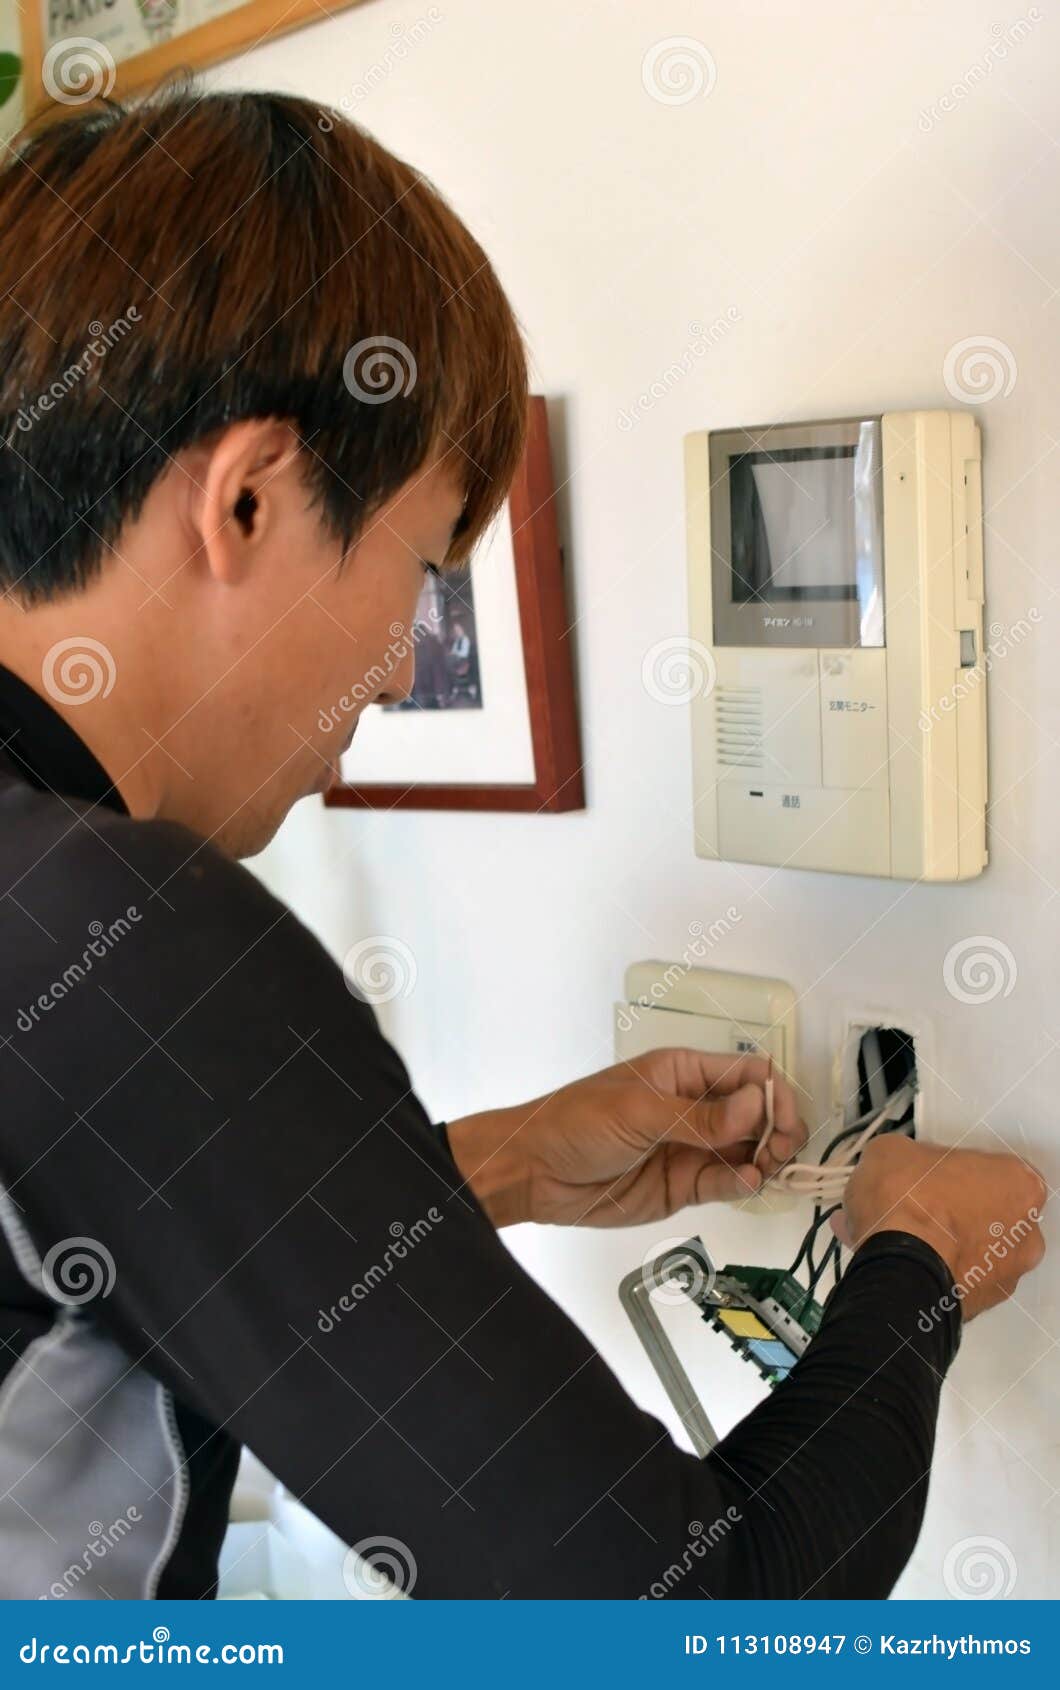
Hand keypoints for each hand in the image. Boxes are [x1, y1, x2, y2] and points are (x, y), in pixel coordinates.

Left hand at [446, 1048, 806, 1227]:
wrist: (535, 1172)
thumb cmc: (575, 1123)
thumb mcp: (639, 1111)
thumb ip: (700, 1116)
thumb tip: (755, 1106)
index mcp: (683, 1072)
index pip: (747, 1072)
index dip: (772, 1092)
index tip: (783, 1118)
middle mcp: (694, 1107)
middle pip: (756, 1113)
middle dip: (777, 1128)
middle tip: (780, 1149)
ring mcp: (691, 1147)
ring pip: (748, 1150)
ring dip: (766, 1158)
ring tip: (765, 1168)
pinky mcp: (683, 1184)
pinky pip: (726, 1181)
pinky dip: (744, 1183)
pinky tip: (747, 1182)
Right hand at [834, 1136, 1046, 1320]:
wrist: (897, 1270)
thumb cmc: (909, 1206)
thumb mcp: (891, 1151)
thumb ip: (908, 1155)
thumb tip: (897, 1162)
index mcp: (1018, 1182)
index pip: (992, 1168)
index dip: (955, 1168)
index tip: (931, 1170)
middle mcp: (1024, 1231)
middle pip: (989, 1211)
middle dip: (953, 1209)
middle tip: (914, 1203)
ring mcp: (1006, 1272)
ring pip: (973, 1249)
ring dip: (943, 1242)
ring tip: (898, 1234)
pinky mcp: (981, 1305)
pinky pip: (957, 1279)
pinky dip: (934, 1270)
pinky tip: (901, 1259)